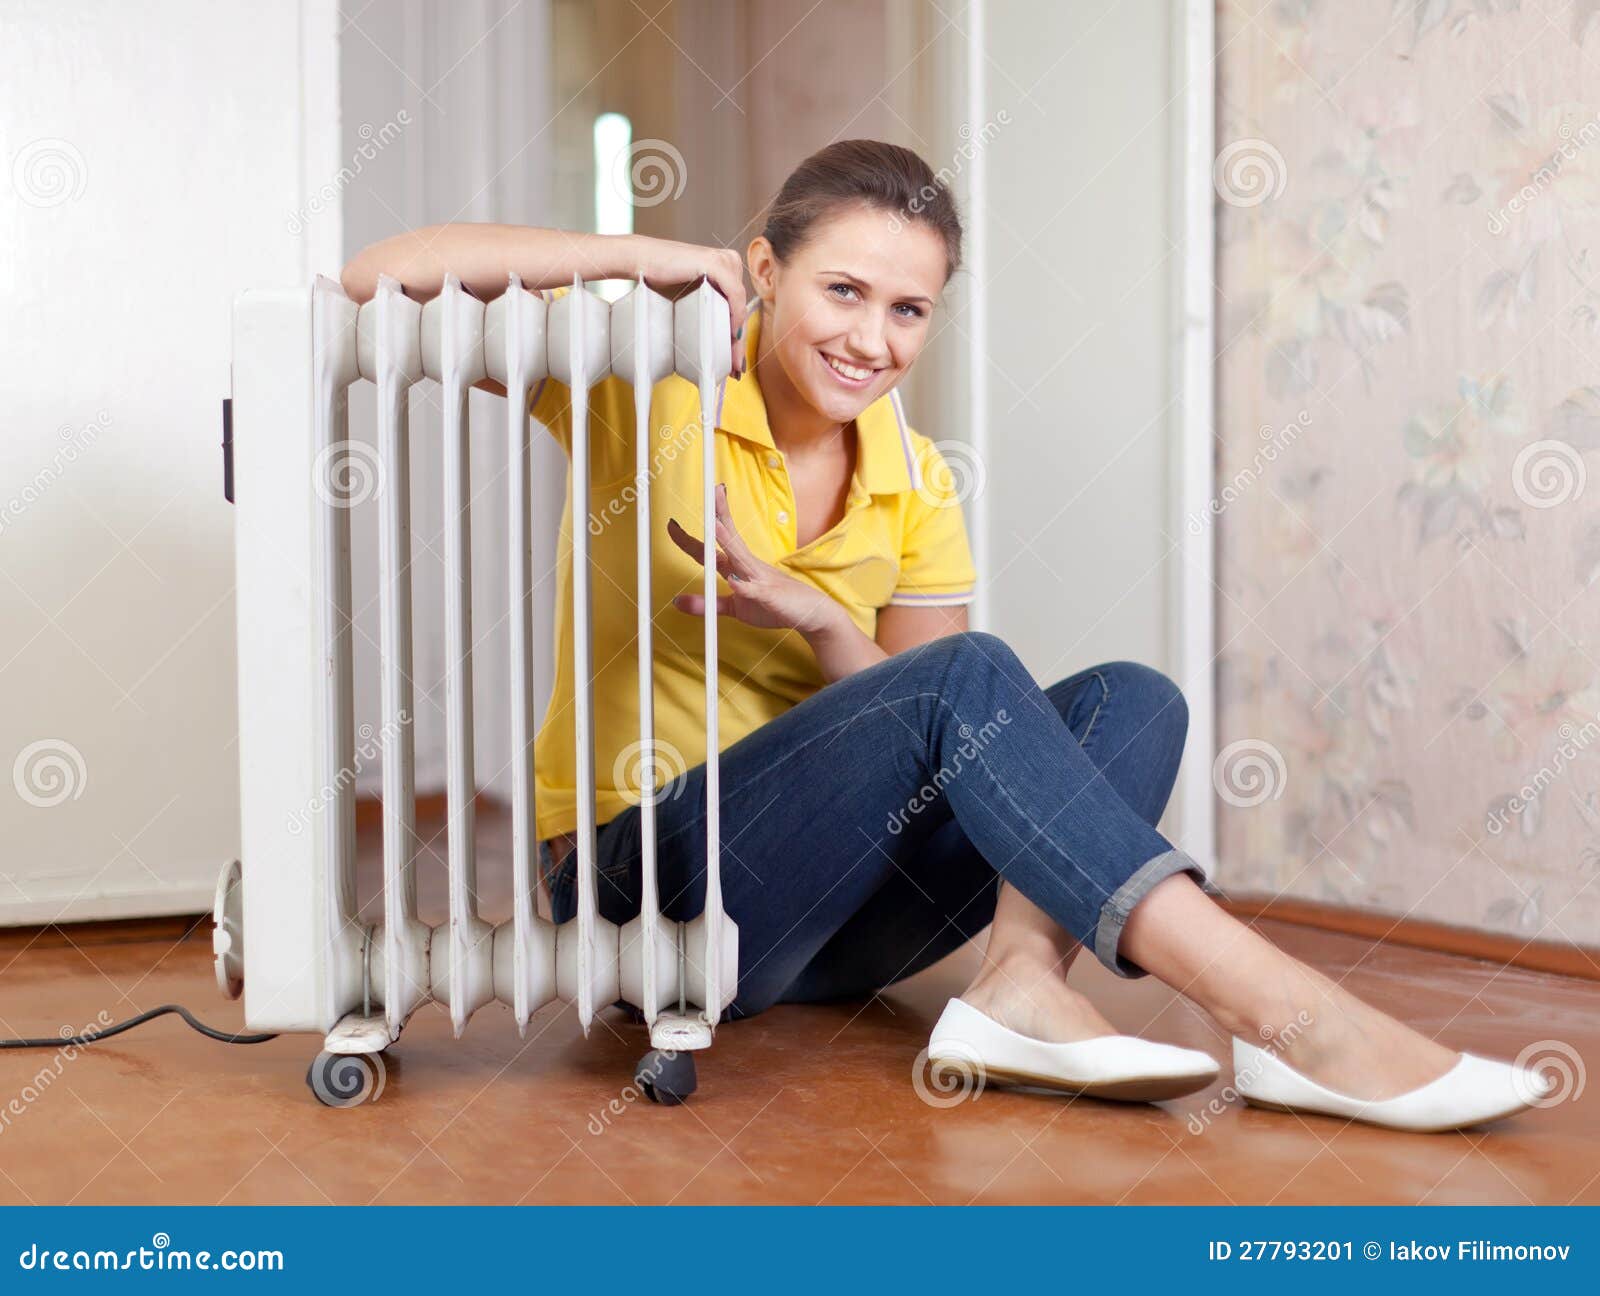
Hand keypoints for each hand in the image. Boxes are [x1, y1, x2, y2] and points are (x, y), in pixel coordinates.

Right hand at [628, 238, 747, 374]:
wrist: (641, 261)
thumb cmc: (661, 280)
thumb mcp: (692, 297)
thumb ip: (709, 312)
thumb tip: (720, 343)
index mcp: (726, 266)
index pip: (737, 306)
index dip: (737, 336)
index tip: (735, 361)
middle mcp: (729, 261)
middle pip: (740, 308)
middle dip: (738, 341)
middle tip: (735, 368)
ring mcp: (724, 260)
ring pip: (739, 304)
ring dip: (737, 334)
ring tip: (732, 359)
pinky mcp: (716, 263)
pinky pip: (734, 295)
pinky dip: (735, 316)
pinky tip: (731, 335)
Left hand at [668, 484, 843, 634]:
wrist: (811, 614)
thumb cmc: (774, 605)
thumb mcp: (734, 608)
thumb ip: (707, 604)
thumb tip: (677, 601)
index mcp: (738, 567)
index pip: (712, 548)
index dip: (690, 538)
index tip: (672, 524)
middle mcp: (748, 566)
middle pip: (729, 538)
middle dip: (718, 515)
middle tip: (710, 492)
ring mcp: (760, 579)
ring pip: (741, 558)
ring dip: (727, 541)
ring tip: (714, 526)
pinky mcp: (769, 596)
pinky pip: (755, 590)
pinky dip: (745, 586)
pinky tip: (735, 582)